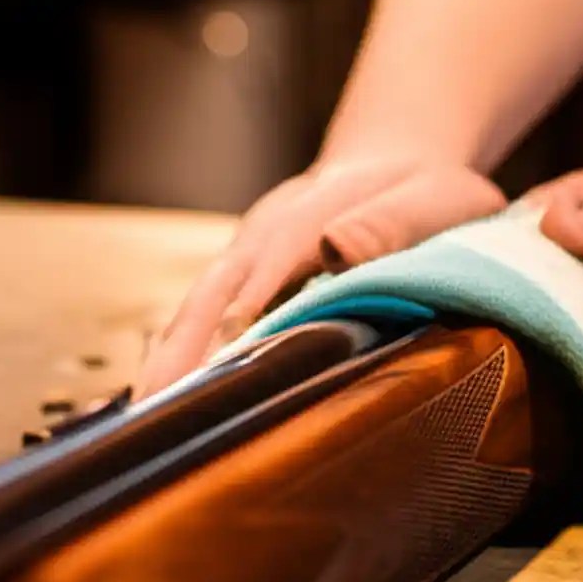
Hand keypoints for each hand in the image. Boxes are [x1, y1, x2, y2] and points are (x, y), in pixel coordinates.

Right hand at [137, 163, 506, 396]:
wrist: (396, 167)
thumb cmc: (425, 195)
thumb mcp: (435, 198)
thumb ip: (392, 223)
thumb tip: (334, 248)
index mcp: (318, 206)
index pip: (280, 252)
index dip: (256, 298)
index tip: (230, 346)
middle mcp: (268, 228)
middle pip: (217, 287)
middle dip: (187, 346)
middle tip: (162, 405)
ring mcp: (248, 253)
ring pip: (199, 306)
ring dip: (172, 357)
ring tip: (148, 414)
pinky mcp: (242, 276)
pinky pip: (203, 317)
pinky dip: (179, 355)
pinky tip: (162, 399)